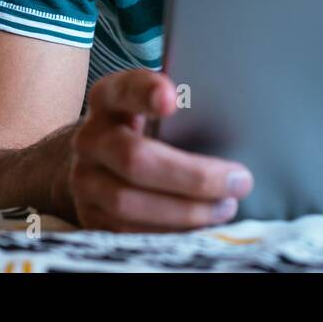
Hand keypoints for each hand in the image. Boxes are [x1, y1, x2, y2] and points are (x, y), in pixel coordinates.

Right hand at [66, 68, 253, 230]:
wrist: (101, 164)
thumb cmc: (147, 130)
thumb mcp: (156, 109)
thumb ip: (183, 106)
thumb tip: (239, 115)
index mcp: (109, 99)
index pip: (124, 90)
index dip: (145, 93)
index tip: (172, 100)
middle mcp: (90, 138)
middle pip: (135, 158)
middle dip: (192, 176)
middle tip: (238, 180)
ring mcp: (83, 180)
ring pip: (128, 202)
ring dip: (185, 210)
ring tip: (225, 206)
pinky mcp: (89, 216)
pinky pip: (126, 231)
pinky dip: (167, 231)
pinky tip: (199, 226)